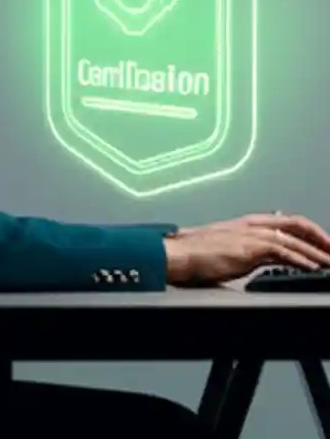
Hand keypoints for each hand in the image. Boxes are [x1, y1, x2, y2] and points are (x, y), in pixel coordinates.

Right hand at [164, 213, 329, 285]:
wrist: (176, 254)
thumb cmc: (191, 255)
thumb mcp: (226, 250)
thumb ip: (248, 253)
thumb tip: (261, 262)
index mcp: (246, 223)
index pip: (286, 221)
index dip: (308, 231)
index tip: (322, 243)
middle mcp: (251, 225)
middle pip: (297, 225)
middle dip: (320, 238)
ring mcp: (251, 234)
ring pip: (295, 240)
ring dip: (317, 254)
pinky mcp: (250, 248)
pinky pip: (284, 253)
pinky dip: (302, 261)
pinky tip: (312, 268)